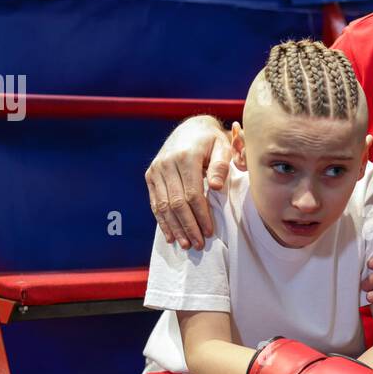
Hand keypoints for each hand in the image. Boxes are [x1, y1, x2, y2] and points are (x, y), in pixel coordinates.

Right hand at [144, 116, 232, 249]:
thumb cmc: (212, 141)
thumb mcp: (222, 147)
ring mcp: (156, 170)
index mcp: (185, 157)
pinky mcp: (150, 175)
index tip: (209, 231)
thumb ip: (221, 166)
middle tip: (198, 244)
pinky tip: (170, 235)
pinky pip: (154, 202)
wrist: (191, 128)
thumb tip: (215, 187)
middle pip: (176, 203)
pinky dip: (162, 221)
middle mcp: (166, 164)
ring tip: (185, 244)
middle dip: (188, 226)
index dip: (200, 215)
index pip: (192, 194)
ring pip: (163, 205)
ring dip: (174, 227)